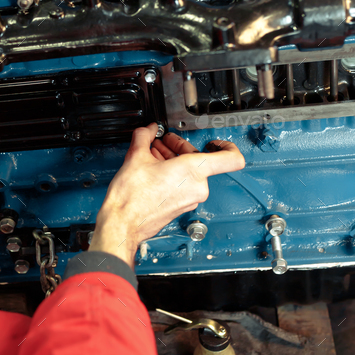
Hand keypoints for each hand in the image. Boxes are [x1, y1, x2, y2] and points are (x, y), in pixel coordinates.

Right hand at [89, 124, 244, 267]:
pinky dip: (172, 174)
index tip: (215, 140)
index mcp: (193, 172)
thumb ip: (144, 136)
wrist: (123, 224)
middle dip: (180, 148)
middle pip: (200, 161)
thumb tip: (148, 130)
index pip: (232, 158)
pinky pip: (184, 185)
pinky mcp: (182, 207)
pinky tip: (153, 169)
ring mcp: (191, 199)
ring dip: (173, 160)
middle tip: (163, 142)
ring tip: (153, 154)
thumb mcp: (135, 156)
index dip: (227, 145)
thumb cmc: (132, 198)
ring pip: (191, 173)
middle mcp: (197, 188)